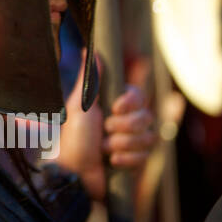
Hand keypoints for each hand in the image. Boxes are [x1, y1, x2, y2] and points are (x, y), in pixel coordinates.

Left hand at [52, 53, 156, 200]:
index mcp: (114, 106)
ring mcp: (132, 142)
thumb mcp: (79, 106)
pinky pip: (145, 156)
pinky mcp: (135, 161)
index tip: (115, 108)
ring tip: (103, 149)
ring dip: (122, 144)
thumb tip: (90, 49)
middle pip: (147, 117)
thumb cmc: (72, 138)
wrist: (73, 173)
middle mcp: (126, 122)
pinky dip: (125, 160)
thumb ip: (89, 79)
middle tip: (103, 132)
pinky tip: (110, 161)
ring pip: (148, 138)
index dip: (130, 102)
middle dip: (123, 127)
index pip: (139, 95)